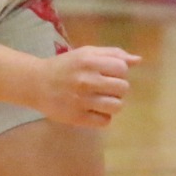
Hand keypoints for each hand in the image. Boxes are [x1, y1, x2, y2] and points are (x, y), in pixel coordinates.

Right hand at [25, 46, 139, 128]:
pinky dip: (103, 117)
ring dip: (112, 104)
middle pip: (123, 88)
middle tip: (105, 88)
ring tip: (101, 100)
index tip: (109, 74)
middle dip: (117, 88)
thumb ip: (112, 54)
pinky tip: (94, 110)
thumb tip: (138, 60)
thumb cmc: (65, 66)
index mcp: (89, 61)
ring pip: (117, 106)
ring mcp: (81, 100)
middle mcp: (86, 80)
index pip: (122, 68)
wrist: (36, 84)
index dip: (119, 72)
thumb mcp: (86, 53)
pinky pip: (105, 121)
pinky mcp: (77, 118)